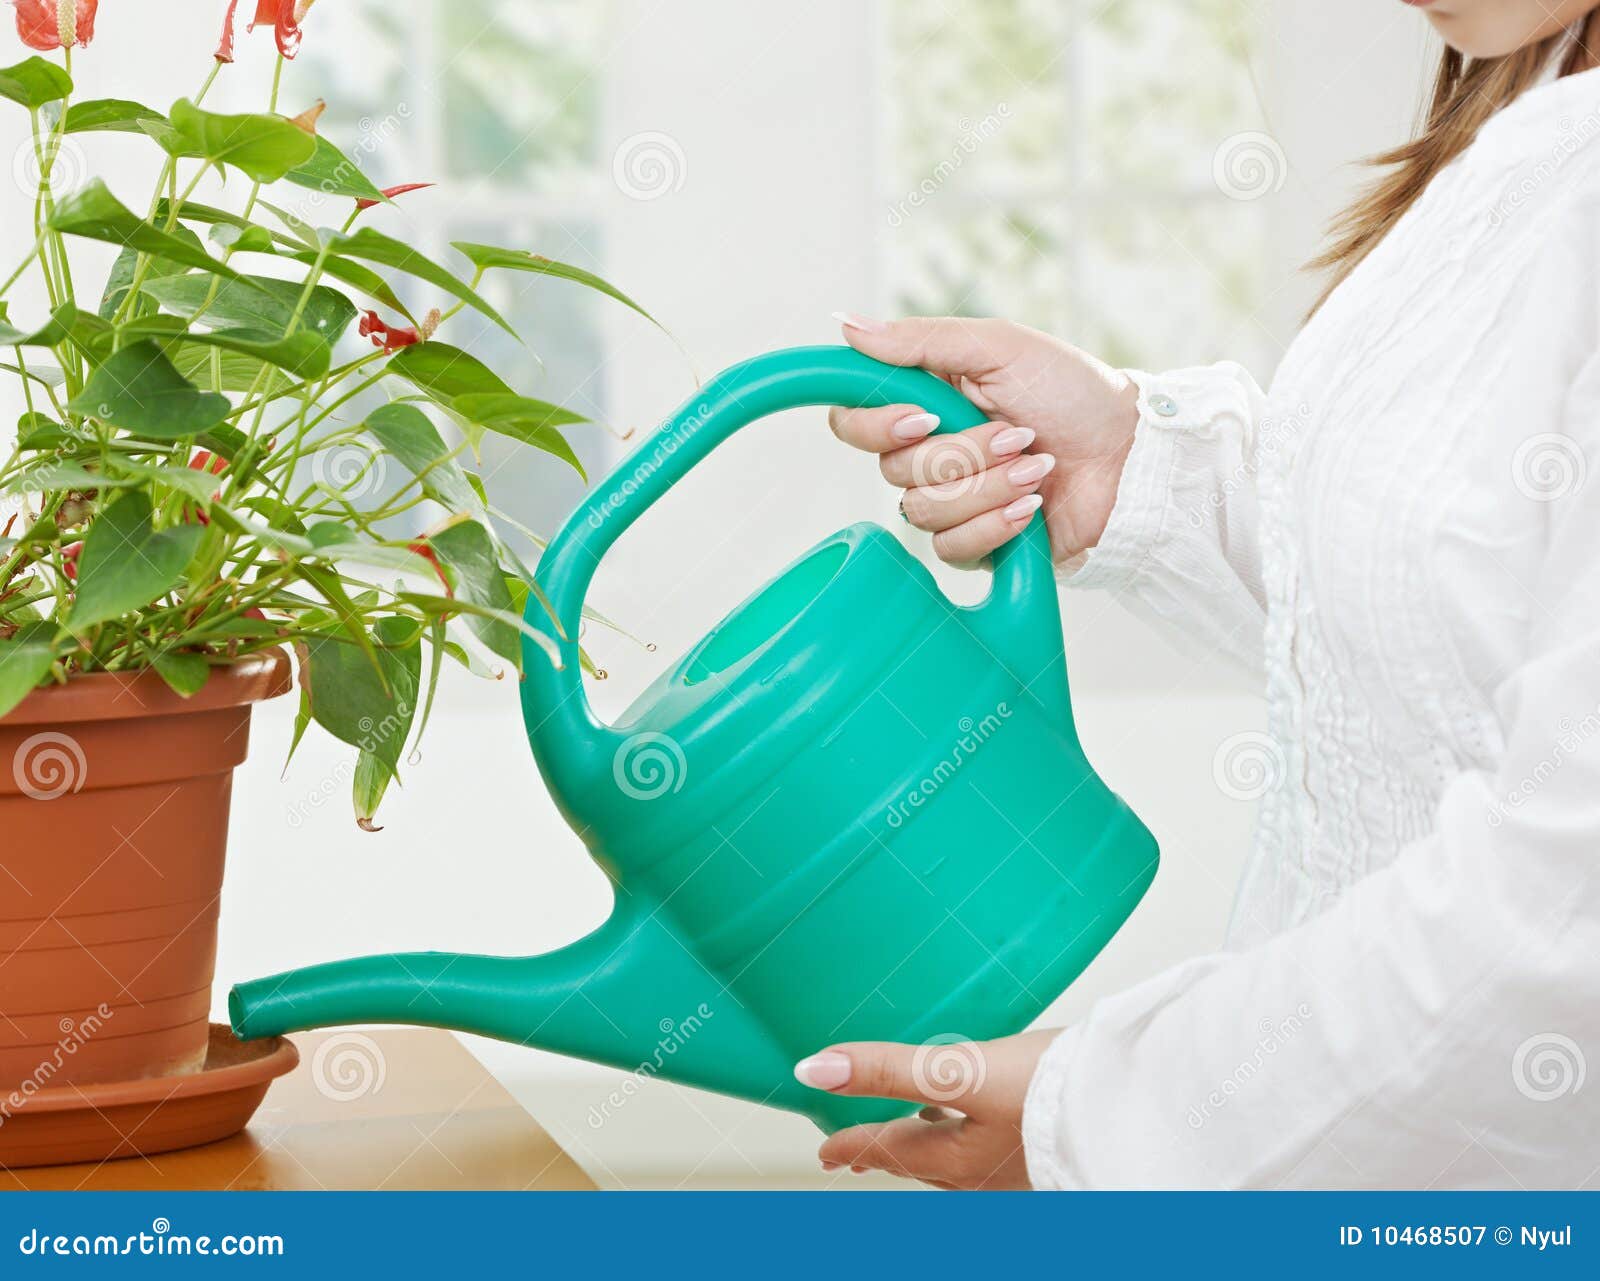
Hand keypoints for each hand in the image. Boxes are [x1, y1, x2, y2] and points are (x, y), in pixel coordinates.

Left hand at [794, 1029, 1058, 1188]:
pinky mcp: (1047, 1146)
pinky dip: (968, 1130)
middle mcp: (986, 1174)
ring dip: (927, 1140)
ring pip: (957, 1155)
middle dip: (889, 1150)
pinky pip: (991, 1144)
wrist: (1136, 1099)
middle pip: (922, 1160)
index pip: (890, 1150)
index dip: (853, 1144)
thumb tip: (815, 1070)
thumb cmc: (1055, 1091)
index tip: (827, 1150)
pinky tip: (981, 1108)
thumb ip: (885, 1069)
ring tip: (913, 1123)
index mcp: (959, 1161)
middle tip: (857, 1148)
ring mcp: (1019, 1165)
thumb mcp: (958, 1071)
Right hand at [827, 314, 1138, 565]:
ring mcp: (951, 500)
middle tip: (1015, 433)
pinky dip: (996, 523)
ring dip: (987, 486)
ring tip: (1038, 467)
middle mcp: (929, 452)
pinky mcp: (976, 543)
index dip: (873, 426)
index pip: (853, 422)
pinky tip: (1032, 506)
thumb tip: (847, 326)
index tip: (920, 416)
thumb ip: (921, 340)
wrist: (1131, 456)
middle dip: (960, 453)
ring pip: (922, 510)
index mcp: (925, 401)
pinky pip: (951, 547)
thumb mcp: (1000, 347)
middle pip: (891, 470)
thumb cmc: (1075, 393)